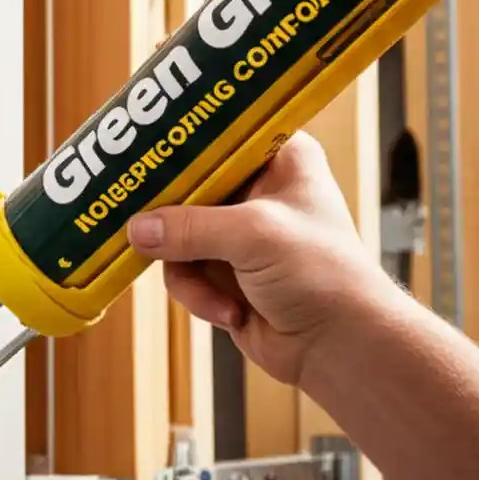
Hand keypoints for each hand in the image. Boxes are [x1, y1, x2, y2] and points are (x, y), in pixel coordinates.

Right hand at [125, 132, 401, 386]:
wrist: (343, 347)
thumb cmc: (322, 274)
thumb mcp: (255, 235)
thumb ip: (191, 227)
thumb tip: (135, 230)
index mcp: (277, 158)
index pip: (217, 132)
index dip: (179, 144)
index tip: (144, 158)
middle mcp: (255, 189)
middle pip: (185, 186)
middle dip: (171, 219)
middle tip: (144, 228)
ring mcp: (236, 233)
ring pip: (175, 236)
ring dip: (191, 273)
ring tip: (222, 297)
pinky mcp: (223, 272)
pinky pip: (182, 272)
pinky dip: (199, 295)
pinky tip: (231, 312)